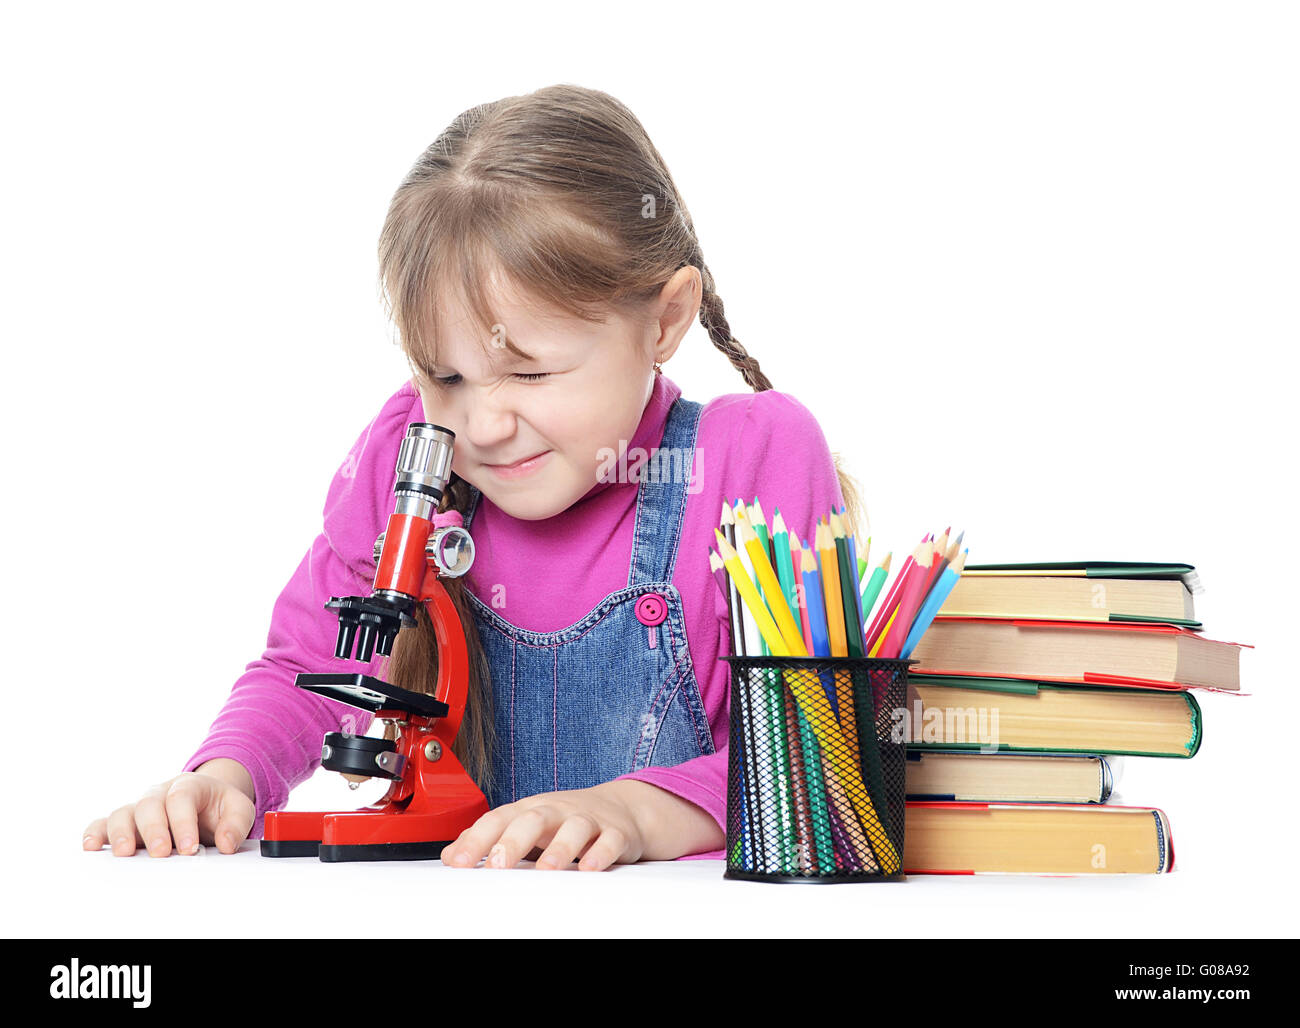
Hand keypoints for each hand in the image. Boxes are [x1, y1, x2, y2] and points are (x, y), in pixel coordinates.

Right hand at [82, 759, 256, 856]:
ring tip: (125, 853)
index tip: (189, 847)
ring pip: (123, 813)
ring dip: (121, 833)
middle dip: (155, 830)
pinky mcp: (124, 823)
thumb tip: (226, 844)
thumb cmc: (217, 807)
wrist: (205, 802)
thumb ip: (237, 824)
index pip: (181, 798)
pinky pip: (103, 823)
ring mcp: (139, 808)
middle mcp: (159, 794)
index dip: (183, 822)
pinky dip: (95, 833)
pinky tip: (92, 847)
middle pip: (149, 805)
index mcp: (188, 786)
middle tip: (162, 853)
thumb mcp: (238, 809)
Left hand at [440, 781, 647, 870]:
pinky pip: (610, 840)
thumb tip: (449, 854)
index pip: (498, 819)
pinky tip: (590, 868)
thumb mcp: (525, 822)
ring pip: (574, 827)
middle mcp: (556, 811)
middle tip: (496, 865)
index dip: (476, 839)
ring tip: (545, 870)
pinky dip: (601, 853)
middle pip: (533, 818)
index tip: (458, 862)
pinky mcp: (616, 833)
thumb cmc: (564, 819)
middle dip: (513, 841)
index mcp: (530, 809)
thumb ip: (488, 838)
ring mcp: (587, 820)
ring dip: (559, 848)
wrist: (621, 807)